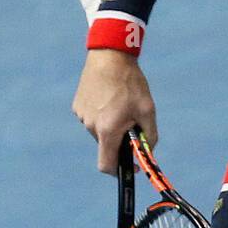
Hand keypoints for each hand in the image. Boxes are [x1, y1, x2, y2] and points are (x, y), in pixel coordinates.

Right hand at [72, 51, 157, 173]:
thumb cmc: (131, 84)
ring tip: (120, 103)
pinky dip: (101, 114)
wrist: (109, 56)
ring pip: (99, 131)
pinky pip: (92, 118)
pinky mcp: (77, 106)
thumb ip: (149, 136)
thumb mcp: (148, 110)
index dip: (118, 170)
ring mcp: (82, 116)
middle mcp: (91, 126)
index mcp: (108, 130)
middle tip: (131, 120)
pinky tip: (109, 97)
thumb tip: (147, 153)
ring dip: (110, 125)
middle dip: (119, 140)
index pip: (106, 165)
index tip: (130, 166)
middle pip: (106, 145)